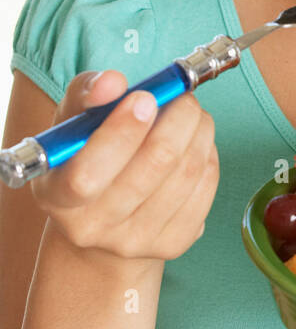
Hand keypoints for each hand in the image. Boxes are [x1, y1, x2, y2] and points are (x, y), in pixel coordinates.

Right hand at [31, 68, 219, 262]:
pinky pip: (204, 189)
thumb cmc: (85, 157)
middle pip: (151, 169)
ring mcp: (134, 241)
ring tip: (192, 113)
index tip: (145, 98)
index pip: (86, 175)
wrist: (103, 219)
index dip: (121, 133)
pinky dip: (207, 156)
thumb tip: (114, 82)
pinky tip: (197, 143)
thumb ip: (87, 95)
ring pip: (185, 175)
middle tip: (183, 96)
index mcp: (55, 195)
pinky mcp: (172, 245)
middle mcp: (91, 227)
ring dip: (198, 132)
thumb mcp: (72, 124)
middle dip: (176, 120)